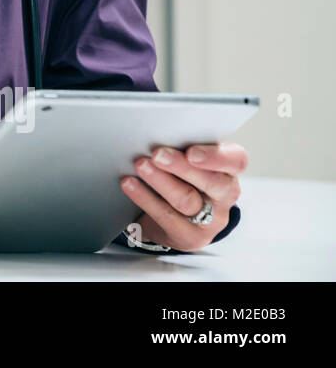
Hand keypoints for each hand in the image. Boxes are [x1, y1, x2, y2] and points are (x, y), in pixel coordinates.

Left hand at [120, 142, 246, 251]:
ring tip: (140, 165)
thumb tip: (157, 130)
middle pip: (212, 183)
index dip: (216, 157)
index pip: (236, 160)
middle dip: (182, 167)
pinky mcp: (190, 236)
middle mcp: (224, 196)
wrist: (172, 217)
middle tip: (157, 154)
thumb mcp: (187, 159)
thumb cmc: (181, 177)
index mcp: (228, 170)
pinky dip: (145, 198)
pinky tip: (130, 185)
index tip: (191, 152)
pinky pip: (167, 217)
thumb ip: (182, 146)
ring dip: (161, 181)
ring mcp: (210, 219)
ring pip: (187, 200)